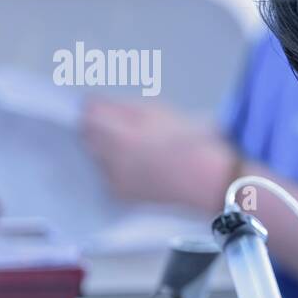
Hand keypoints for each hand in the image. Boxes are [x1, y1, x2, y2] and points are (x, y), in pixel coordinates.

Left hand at [82, 98, 233, 211]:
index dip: (96, 107)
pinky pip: (107, 173)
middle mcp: (112, 160)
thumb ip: (123, 107)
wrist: (210, 181)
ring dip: (108, 148)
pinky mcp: (121, 193)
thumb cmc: (192, 144)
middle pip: (87, 135)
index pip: (89, 114)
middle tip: (125, 127)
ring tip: (138, 148)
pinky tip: (140, 165)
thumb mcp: (159, 112)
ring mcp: (114, 179)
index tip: (104, 106)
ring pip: (96, 155)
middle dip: (100, 127)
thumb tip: (97, 103)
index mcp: (120, 136)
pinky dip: (116, 167)